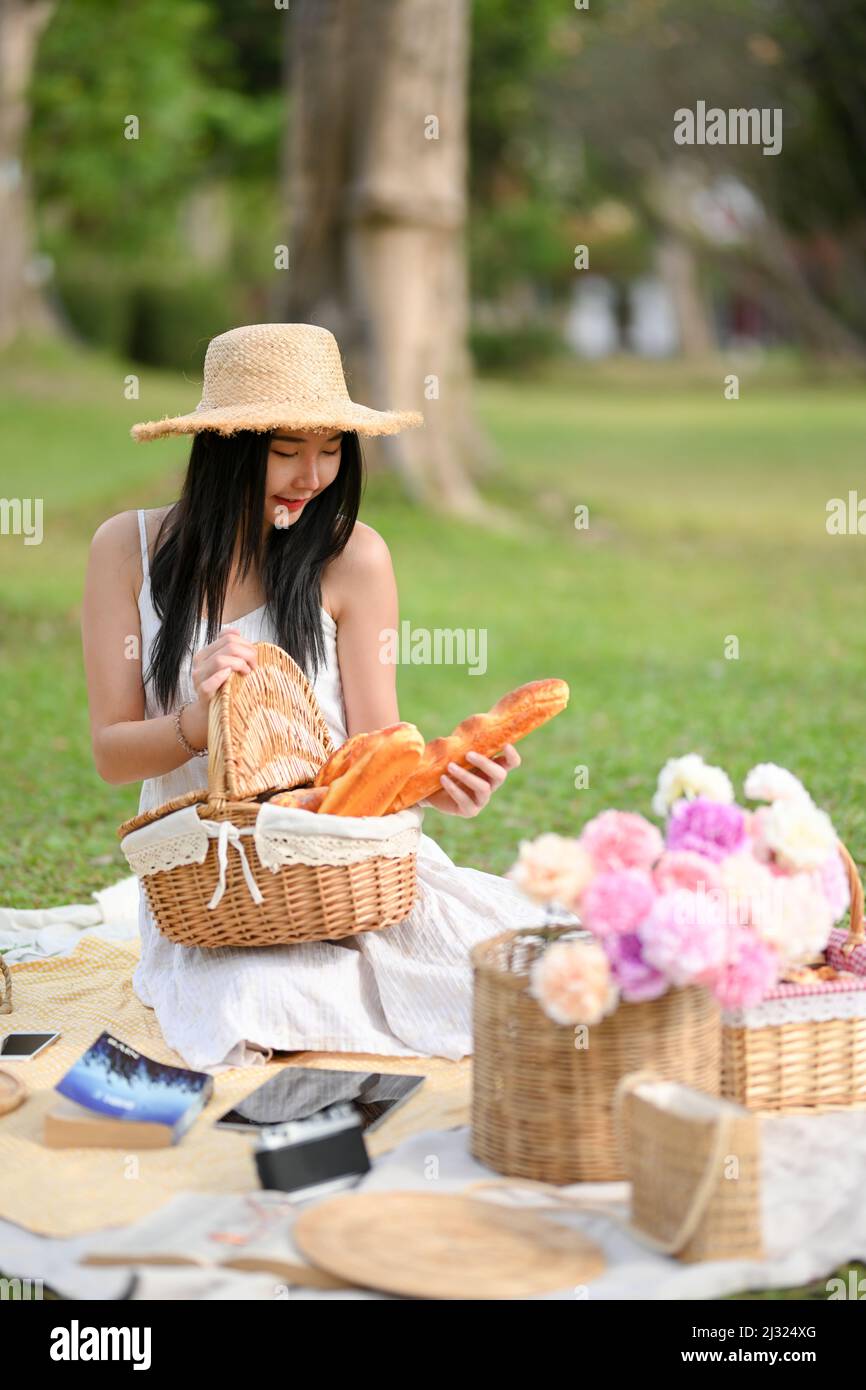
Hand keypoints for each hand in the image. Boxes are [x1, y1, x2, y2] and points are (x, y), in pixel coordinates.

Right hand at [184, 629, 257, 746]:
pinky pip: (210, 683)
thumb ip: (230, 649)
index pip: (228, 637)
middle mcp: (199, 663)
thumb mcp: (226, 666)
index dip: (246, 644)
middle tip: (255, 666)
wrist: (208, 714)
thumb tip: (237, 631)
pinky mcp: (201, 694)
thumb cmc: (222, 689)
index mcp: (205, 653)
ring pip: (220, 661)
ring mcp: (198, 678)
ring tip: (248, 673)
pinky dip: (223, 677)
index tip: (254, 657)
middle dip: (248, 654)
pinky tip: (232, 677)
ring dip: (240, 665)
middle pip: (228, 647)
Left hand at [423, 744, 520, 817]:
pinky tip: (443, 778)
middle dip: (485, 764)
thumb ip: (462, 742)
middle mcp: (491, 784)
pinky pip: (465, 800)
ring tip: (450, 766)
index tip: (505, 745)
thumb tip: (464, 728)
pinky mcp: (470, 810)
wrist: (430, 788)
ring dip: (467, 776)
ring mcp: (482, 799)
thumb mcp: (455, 751)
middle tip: (468, 754)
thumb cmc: (446, 764)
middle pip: (500, 775)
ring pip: (483, 788)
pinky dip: (454, 788)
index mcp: (492, 768)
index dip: (512, 755)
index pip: (511, 763)